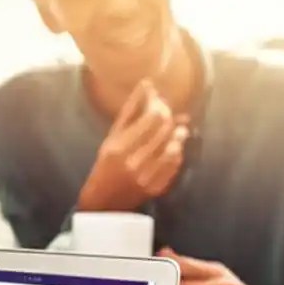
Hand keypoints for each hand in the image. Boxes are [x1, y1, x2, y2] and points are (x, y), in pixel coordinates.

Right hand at [78, 80, 189, 211]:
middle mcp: (135, 162)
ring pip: (174, 147)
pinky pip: (175, 164)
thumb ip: (130, 110)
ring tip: (177, 127)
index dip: (161, 105)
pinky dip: (178, 151)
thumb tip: (148, 84)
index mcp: (120, 147)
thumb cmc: (107, 163)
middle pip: (166, 130)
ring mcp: (148, 177)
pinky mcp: (158, 188)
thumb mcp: (112, 136)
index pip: (153, 118)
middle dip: (170, 116)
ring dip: (179, 133)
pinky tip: (174, 146)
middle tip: (168, 111)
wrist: (104, 200)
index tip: (159, 100)